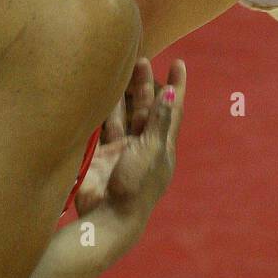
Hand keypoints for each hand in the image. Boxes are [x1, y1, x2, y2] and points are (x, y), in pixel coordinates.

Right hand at [76, 59, 185, 222]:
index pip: (172, 110)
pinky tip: (98, 92)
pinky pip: (100, 127)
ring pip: (122, 114)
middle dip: (144, 84)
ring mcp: (120, 151)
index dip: (176, 86)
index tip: (178, 64)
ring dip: (121, 93)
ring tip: (119, 68)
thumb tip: (171, 94)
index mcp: (162, 147)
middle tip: (141, 59)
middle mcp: (142, 146)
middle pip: (146, 108)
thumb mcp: (153, 151)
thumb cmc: (137, 187)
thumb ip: (160, 122)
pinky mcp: (99, 156)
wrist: (108, 219)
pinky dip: (100, 110)